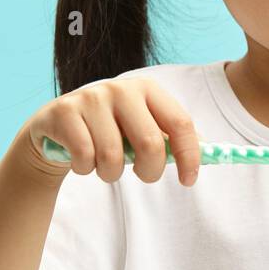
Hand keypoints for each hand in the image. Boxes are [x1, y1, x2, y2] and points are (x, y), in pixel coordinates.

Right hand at [23, 77, 204, 185]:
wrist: (57, 125)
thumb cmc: (109, 129)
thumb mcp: (142, 126)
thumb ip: (172, 137)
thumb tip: (212, 151)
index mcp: (148, 89)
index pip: (181, 122)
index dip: (190, 156)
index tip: (189, 180)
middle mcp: (121, 88)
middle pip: (150, 143)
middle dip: (150, 172)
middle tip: (144, 177)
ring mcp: (91, 97)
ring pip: (113, 156)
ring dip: (112, 174)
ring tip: (106, 167)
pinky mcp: (64, 111)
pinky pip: (84, 157)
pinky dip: (86, 169)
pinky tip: (82, 160)